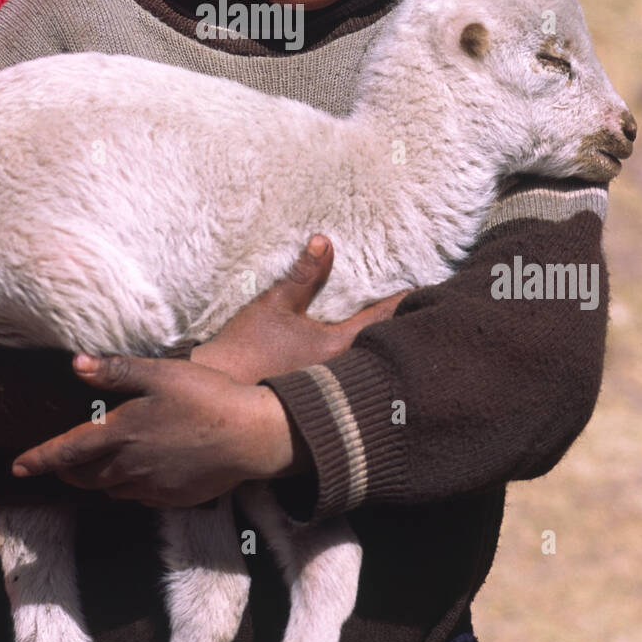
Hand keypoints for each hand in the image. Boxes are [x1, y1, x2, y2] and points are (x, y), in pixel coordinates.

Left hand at [11, 354, 306, 506]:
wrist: (250, 436)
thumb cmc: (206, 397)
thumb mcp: (161, 373)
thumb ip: (117, 370)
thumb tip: (75, 364)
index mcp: (121, 433)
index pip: (67, 451)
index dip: (39, 459)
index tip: (17, 467)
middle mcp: (130, 466)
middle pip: (86, 477)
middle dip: (68, 471)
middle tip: (60, 464)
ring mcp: (152, 486)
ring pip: (112, 490)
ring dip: (99, 480)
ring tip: (99, 468)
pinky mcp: (174, 498)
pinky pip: (140, 498)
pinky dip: (130, 488)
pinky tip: (141, 474)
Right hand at [190, 235, 409, 383]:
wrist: (220, 395)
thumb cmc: (248, 349)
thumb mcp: (275, 304)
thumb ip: (304, 274)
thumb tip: (324, 241)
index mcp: (339, 347)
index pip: (382, 319)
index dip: (402, 302)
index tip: (420, 289)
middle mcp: (343, 373)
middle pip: (382, 347)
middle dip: (396, 329)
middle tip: (414, 311)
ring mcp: (331, 391)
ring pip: (366, 365)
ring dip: (376, 348)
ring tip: (391, 332)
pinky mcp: (317, 400)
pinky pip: (348, 379)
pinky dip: (358, 364)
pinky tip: (354, 357)